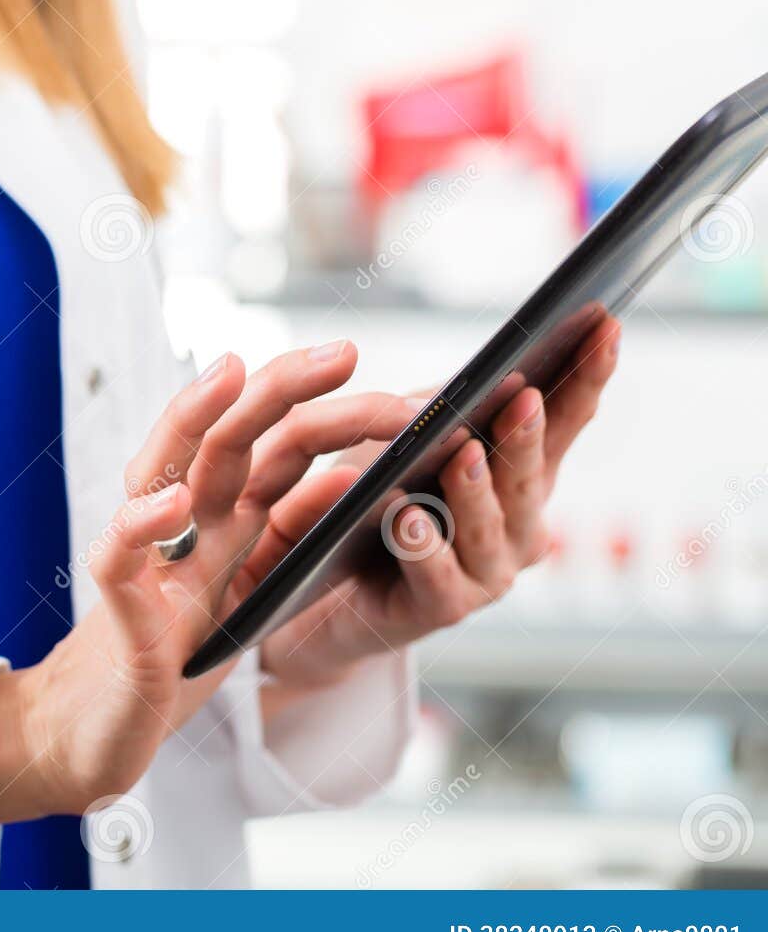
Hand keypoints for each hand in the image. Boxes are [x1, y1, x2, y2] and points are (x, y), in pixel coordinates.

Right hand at [0, 339, 404, 824]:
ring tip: (230, 374)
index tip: (348, 359)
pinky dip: (139, 528)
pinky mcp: (120, 621)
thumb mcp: (248, 597)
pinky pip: (118, 561)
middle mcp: (181, 534)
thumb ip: (287, 539)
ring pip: (162, 473)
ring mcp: (146, 568)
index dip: (303, 400)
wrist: (95, 735)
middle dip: (278, 390)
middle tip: (339, 353)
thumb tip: (352, 479)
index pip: (261, 445)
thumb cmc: (169, 661)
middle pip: (224, 442)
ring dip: (195, 420)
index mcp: (218, 527)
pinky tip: (169, 505)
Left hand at [254, 317, 621, 688]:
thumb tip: (474, 379)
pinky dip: (423, 546)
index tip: (603, 324)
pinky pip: (437, 577)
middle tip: (523, 394)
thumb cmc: (375, 498)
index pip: (565, 418)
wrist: (328, 587)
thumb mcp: (407, 437)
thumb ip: (444, 407)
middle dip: (526, 434)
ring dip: (476, 488)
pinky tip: (406, 517)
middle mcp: (520, 524)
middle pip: (530, 473)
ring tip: (462, 454)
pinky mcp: (442, 608)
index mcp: (522, 473)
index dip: (586, 375)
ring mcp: (488, 571)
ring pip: (489, 526)